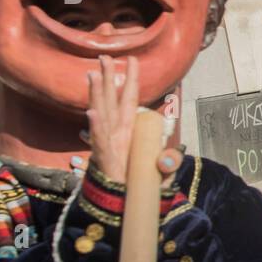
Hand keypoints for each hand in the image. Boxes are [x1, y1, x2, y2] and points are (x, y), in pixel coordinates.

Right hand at [86, 55, 179, 186]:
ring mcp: (108, 143)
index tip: (131, 59)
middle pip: (111, 99)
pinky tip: (92, 113)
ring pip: (101, 114)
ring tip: (94, 75)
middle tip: (103, 56)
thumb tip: (166, 159)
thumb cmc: (141, 184)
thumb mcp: (162, 170)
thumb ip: (168, 162)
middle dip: (108, 78)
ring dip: (97, 95)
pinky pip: (98, 140)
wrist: (126, 205)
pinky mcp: (104, 158)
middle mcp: (117, 132)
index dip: (131, 80)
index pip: (130, 99)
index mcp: (129, 129)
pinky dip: (96, 127)